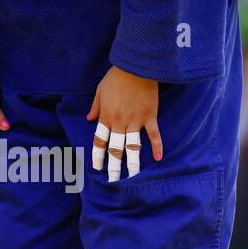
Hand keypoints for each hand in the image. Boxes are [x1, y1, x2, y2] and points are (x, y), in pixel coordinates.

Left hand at [86, 65, 161, 180]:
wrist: (135, 68)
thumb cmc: (116, 78)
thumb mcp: (99, 91)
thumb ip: (95, 107)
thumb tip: (88, 119)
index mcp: (106, 117)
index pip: (100, 141)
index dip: (98, 155)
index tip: (97, 167)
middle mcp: (120, 122)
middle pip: (116, 148)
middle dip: (114, 166)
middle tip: (113, 180)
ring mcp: (136, 121)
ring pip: (133, 146)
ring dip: (132, 162)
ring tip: (132, 176)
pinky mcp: (150, 117)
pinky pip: (154, 134)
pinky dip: (157, 146)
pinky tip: (159, 158)